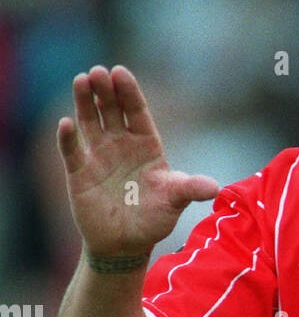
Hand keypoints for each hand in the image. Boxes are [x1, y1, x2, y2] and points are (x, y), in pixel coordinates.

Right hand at [57, 65, 219, 257]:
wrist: (126, 245)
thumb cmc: (153, 219)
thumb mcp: (174, 202)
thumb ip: (190, 189)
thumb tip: (215, 188)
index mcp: (145, 144)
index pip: (136, 111)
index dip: (129, 92)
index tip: (120, 72)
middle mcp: (120, 144)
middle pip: (111, 110)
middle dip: (105, 90)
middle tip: (98, 72)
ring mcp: (98, 156)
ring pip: (90, 122)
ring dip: (84, 103)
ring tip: (81, 80)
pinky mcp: (79, 172)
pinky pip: (72, 151)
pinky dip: (68, 138)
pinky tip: (66, 124)